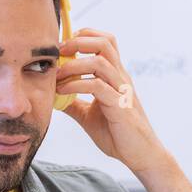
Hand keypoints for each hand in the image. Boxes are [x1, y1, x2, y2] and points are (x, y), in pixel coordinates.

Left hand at [55, 28, 168, 178]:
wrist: (139, 155)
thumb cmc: (117, 134)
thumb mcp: (88, 115)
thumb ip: (73, 103)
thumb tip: (52, 96)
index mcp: (115, 76)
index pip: (105, 42)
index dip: (83, 36)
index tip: (63, 47)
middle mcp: (120, 78)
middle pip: (104, 43)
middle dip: (78, 42)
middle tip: (58, 52)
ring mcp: (121, 90)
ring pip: (100, 62)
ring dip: (73, 65)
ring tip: (57, 74)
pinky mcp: (120, 106)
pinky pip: (97, 87)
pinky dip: (76, 85)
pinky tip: (62, 92)